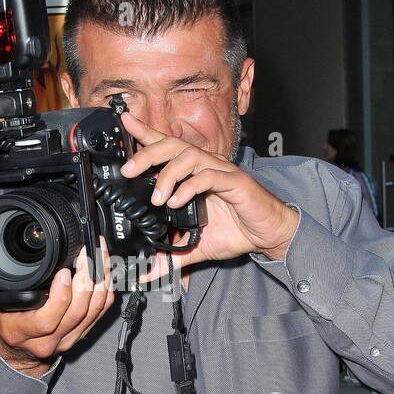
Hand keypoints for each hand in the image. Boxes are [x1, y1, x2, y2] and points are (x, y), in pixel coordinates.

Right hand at [0, 237, 115, 376]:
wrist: (18, 352)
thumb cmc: (7, 325)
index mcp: (24, 333)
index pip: (48, 320)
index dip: (60, 296)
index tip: (63, 271)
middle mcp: (49, 340)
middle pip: (77, 312)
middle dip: (87, 279)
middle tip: (88, 254)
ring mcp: (69, 339)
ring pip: (94, 311)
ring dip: (101, 281)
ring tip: (100, 255)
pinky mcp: (83, 333)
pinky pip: (101, 312)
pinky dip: (107, 289)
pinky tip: (106, 270)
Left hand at [117, 109, 297, 281]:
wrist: (268, 234)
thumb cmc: (236, 230)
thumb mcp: (195, 246)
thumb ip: (171, 257)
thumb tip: (149, 272)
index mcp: (193, 173)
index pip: (165, 148)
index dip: (145, 133)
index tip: (124, 122)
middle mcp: (205, 166)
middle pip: (172, 145)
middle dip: (147, 153)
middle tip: (128, 170)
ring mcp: (220, 171)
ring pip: (189, 156)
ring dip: (168, 174)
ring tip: (157, 198)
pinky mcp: (235, 182)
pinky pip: (208, 176)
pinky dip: (190, 187)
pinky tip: (177, 202)